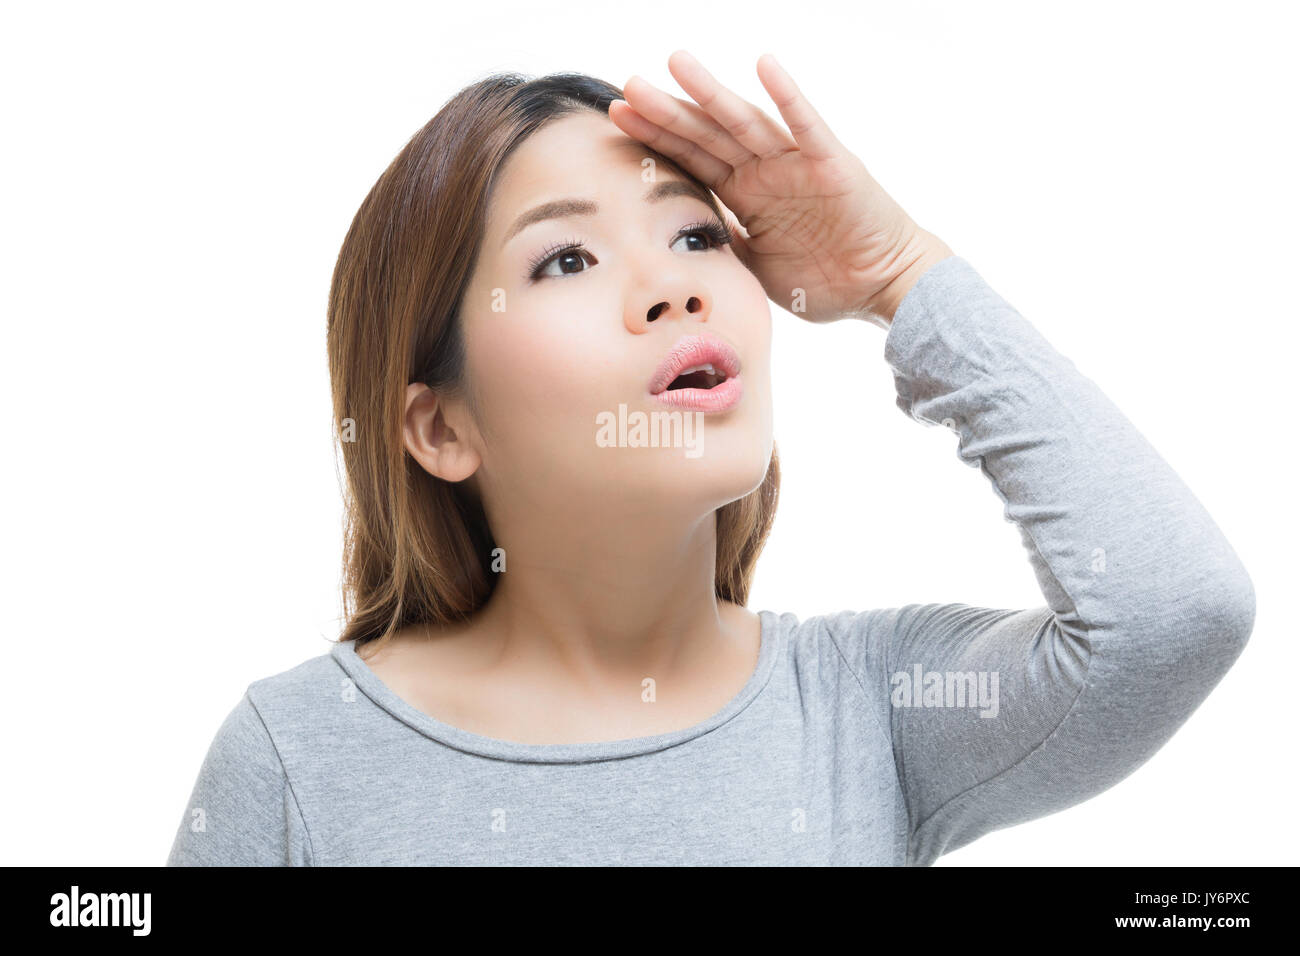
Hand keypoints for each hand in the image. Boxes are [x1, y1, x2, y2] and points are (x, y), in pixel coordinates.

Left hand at [608, 50, 953, 325]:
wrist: (881, 288)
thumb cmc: (824, 279)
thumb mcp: (755, 268)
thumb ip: (723, 247)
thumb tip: (677, 246)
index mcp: (744, 193)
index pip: (691, 158)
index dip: (655, 137)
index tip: (616, 119)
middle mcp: (765, 170)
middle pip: (707, 134)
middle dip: (667, 111)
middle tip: (627, 86)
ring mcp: (796, 163)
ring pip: (746, 122)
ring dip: (711, 93)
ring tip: (675, 63)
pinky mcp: (831, 164)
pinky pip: (806, 126)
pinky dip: (787, 96)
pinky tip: (764, 65)